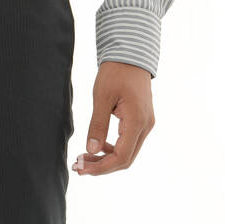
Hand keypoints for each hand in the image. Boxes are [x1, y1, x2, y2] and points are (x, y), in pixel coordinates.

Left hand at [72, 61, 154, 175]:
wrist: (130, 55)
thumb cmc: (116, 72)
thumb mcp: (102, 97)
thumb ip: (98, 125)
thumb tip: (91, 150)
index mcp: (137, 122)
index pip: (121, 157)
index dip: (101, 167)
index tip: (81, 169)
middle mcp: (145, 126)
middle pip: (125, 159)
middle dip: (102, 166)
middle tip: (79, 166)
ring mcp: (145, 124)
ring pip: (128, 152)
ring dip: (106, 159)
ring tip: (84, 158)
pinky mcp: (141, 120)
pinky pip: (128, 142)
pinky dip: (113, 148)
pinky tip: (97, 146)